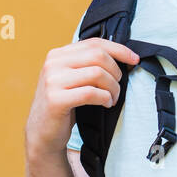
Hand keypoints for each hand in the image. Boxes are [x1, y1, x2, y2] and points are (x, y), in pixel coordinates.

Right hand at [25, 38, 138, 158]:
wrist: (42, 132)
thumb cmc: (64, 105)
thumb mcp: (72, 79)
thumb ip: (87, 64)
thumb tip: (122, 56)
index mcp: (58, 54)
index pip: (94, 43)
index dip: (118, 49)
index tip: (134, 59)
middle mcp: (53, 63)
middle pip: (98, 56)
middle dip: (116, 71)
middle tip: (118, 86)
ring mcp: (52, 81)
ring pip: (97, 73)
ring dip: (112, 87)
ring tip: (112, 98)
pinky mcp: (55, 100)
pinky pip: (91, 93)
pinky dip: (104, 98)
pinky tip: (106, 104)